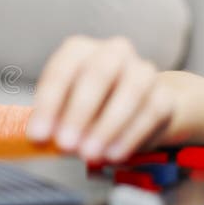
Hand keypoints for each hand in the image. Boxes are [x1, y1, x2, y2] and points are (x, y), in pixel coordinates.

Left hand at [26, 36, 176, 162]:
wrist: (139, 108)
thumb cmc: (91, 107)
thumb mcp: (65, 110)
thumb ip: (54, 121)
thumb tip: (41, 140)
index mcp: (80, 50)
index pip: (62, 70)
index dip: (48, 104)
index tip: (39, 135)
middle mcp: (113, 52)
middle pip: (98, 74)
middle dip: (79, 112)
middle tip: (65, 144)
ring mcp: (142, 70)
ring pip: (131, 91)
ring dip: (107, 125)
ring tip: (90, 154)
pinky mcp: (164, 95)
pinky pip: (151, 112)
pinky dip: (130, 136)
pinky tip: (113, 154)